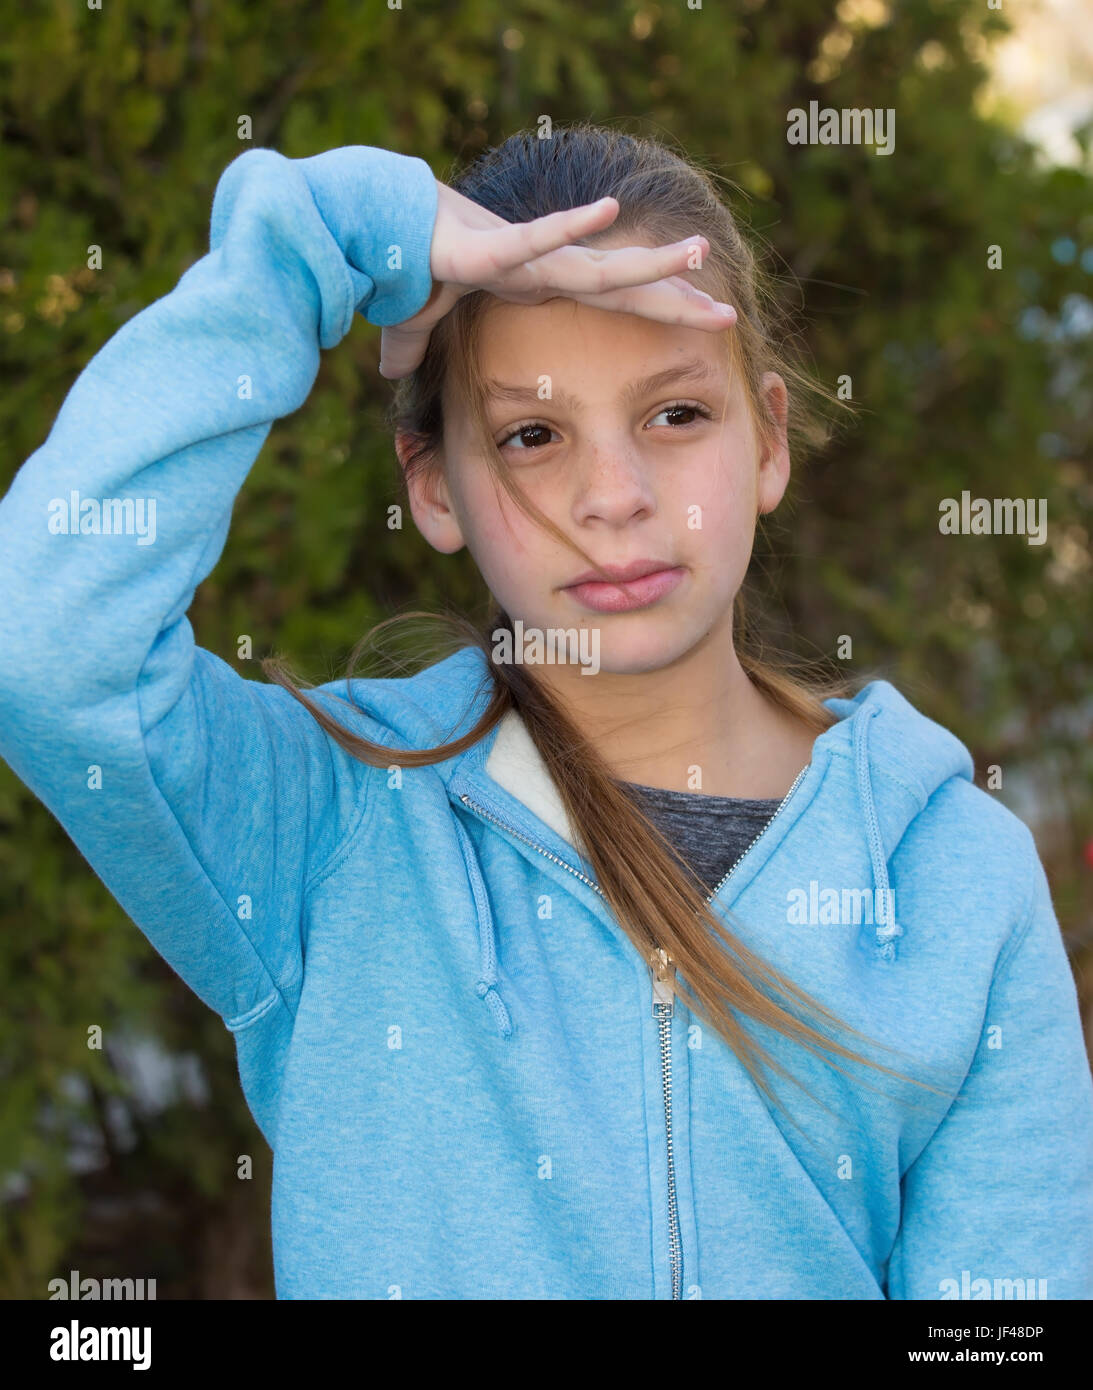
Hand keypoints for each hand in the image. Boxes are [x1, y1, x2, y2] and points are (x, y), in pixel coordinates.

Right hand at [378, 181, 736, 378]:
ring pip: (598, 265)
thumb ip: (418, 347)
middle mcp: (546, 269)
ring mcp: (525, 256)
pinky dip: (570, 226)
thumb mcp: (418, 323)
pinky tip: (610, 210)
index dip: (661, 313)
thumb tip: (392, 375)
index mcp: (542, 285)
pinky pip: (535, 238)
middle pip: (625, 291)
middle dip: (676, 302)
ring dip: (648, 262)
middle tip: (729, 314)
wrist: (369, 224)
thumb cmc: (403, 265)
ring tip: (701, 251)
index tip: (706, 324)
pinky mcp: (490, 246)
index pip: (616, 304)